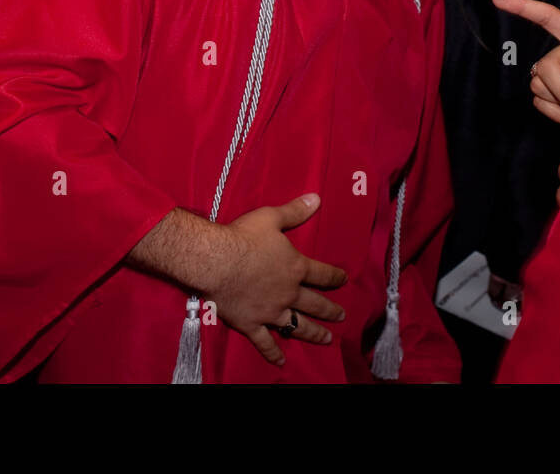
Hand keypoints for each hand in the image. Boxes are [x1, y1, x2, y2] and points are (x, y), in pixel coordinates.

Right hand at [206, 193, 346, 365]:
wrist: (215, 260)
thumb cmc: (243, 236)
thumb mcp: (271, 217)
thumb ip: (295, 211)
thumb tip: (317, 197)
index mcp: (295, 267)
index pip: (322, 273)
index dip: (335, 276)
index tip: (344, 280)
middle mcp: (288, 293)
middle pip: (314, 304)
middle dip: (330, 310)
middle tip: (342, 316)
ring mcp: (270, 311)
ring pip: (297, 326)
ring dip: (313, 333)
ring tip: (326, 339)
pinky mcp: (251, 323)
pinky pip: (264, 342)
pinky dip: (273, 353)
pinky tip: (281, 361)